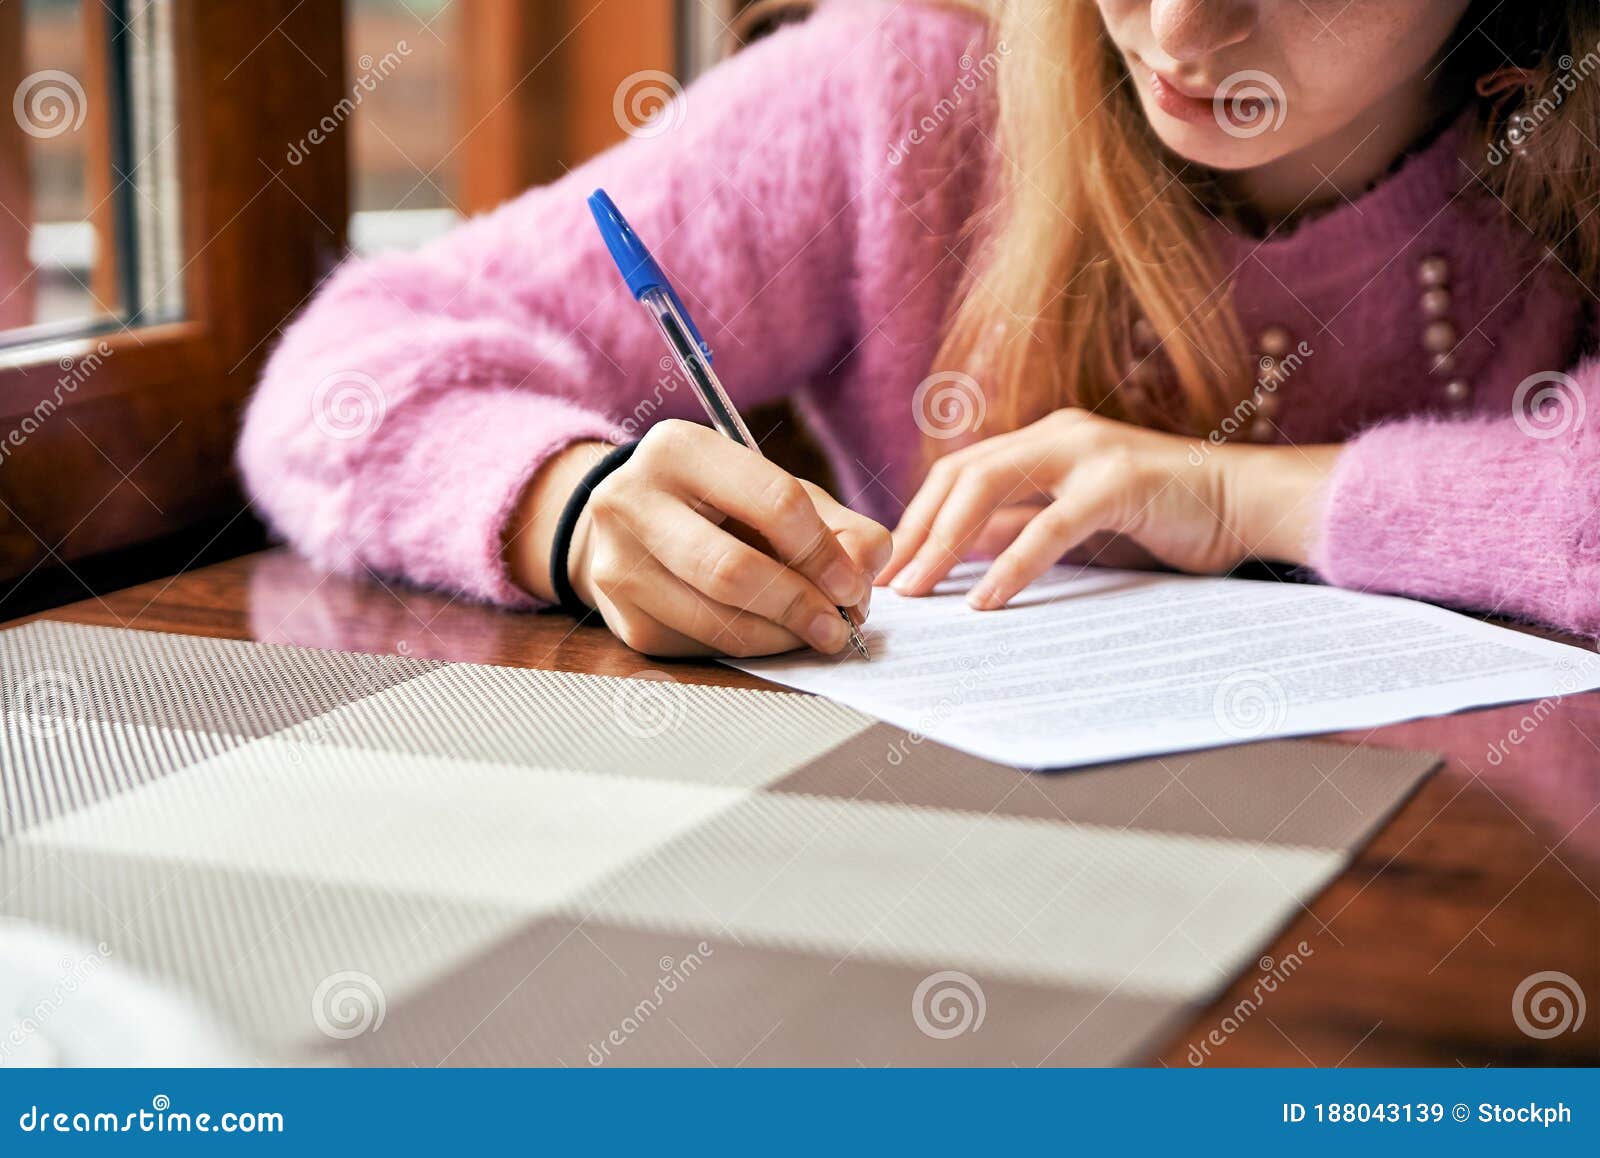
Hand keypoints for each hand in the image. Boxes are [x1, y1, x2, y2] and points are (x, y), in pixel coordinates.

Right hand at [509, 421, 890, 656]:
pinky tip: (771, 635)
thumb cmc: (716, 504)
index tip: (853, 584)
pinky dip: (749, 648)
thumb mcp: (774, 491)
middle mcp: (633, 501)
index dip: (823, 551)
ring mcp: (618, 563)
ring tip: (814, 633)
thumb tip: (866, 567)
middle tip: (839, 625)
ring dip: (781, 636)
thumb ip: (835, 524)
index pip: (772, 502)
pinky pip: (701, 646)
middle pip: (734, 570)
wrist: (628, 524)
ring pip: (716, 619)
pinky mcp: (623, 617)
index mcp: (679, 450)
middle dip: (800, 604)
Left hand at [877, 409, 1339, 608]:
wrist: (1250, 504)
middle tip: (893, 581)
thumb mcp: (1077, 521)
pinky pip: (1047, 525)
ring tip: (922, 589)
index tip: (893, 562)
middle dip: (918, 528)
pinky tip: (986, 599)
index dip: (919, 514)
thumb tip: (959, 548)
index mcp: (1045, 438)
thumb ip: (1022, 523)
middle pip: (962, 472)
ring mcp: (1088, 451)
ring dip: (946, 542)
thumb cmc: (1167, 516)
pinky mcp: (1118, 481)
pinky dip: (1010, 564)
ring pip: (989, 485)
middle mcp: (1058, 434)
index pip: (960, 469)